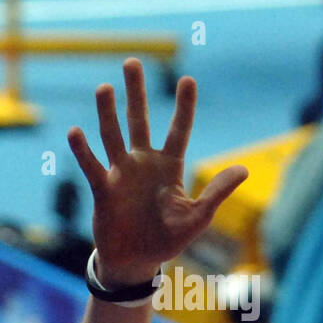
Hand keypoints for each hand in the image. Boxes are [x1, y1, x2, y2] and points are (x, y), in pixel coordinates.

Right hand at [67, 59, 247, 287]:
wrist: (138, 260)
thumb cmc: (169, 237)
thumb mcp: (199, 216)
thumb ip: (218, 192)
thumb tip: (245, 169)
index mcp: (169, 168)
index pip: (179, 131)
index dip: (184, 107)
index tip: (188, 80)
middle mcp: (143, 164)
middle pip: (139, 122)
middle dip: (136, 93)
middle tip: (132, 62)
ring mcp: (121, 174)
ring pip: (113, 136)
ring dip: (108, 113)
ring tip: (105, 87)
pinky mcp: (103, 190)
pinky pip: (93, 167)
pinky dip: (84, 151)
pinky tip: (77, 131)